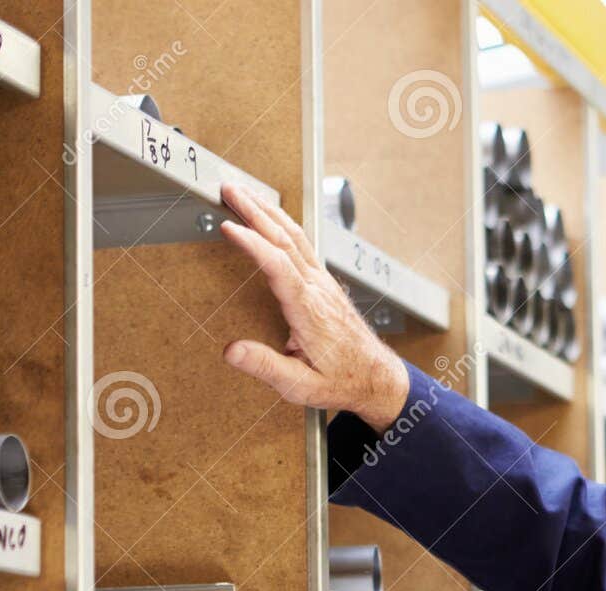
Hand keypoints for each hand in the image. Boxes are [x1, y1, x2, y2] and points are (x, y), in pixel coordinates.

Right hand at [217, 182, 409, 429]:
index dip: (252, 243)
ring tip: (243, 193)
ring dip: (268, 211)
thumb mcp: (301, 386)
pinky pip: (302, 244)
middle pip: (284, 238)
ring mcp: (324, 283)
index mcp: (309, 311)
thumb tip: (232, 351)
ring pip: (295, 235)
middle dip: (254, 211)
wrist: (376, 378)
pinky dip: (281, 224)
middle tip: (228, 189)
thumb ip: (266, 366)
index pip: (278, 266)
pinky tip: (271, 217)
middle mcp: (318, 289)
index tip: (229, 226)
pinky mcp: (325, 283)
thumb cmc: (342, 381)